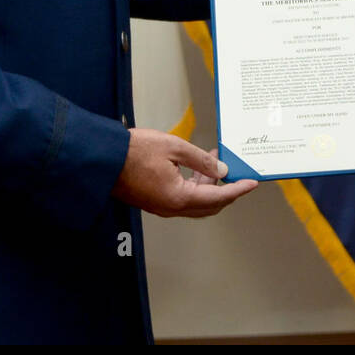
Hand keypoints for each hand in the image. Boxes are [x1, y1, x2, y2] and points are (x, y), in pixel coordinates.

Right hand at [112, 128, 256, 217]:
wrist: (103, 159)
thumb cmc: (133, 151)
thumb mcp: (174, 147)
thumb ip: (201, 161)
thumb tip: (221, 172)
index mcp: (178, 197)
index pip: (218, 198)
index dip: (237, 190)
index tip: (251, 183)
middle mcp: (171, 207)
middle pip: (209, 205)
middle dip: (226, 190)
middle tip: (236, 173)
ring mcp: (162, 206)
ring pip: (196, 202)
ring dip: (209, 185)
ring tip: (214, 160)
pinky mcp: (155, 201)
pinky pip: (183, 198)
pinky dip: (195, 185)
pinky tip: (197, 167)